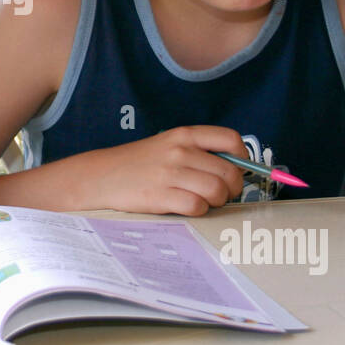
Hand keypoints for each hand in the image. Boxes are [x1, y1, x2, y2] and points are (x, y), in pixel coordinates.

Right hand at [81, 126, 249, 214]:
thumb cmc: (139, 163)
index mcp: (184, 135)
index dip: (243, 157)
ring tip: (204, 200)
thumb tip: (235, 168)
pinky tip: (188, 206)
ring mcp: (170, 174)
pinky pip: (197, 207)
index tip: (239, 168)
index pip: (230, 139)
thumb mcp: (168, 145)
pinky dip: (198, 210)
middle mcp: (179, 151)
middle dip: (232, 187)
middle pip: (229, 171)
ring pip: (217, 191)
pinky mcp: (161, 196)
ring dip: (216, 201)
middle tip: (223, 193)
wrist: (102, 176)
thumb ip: (198, 151)